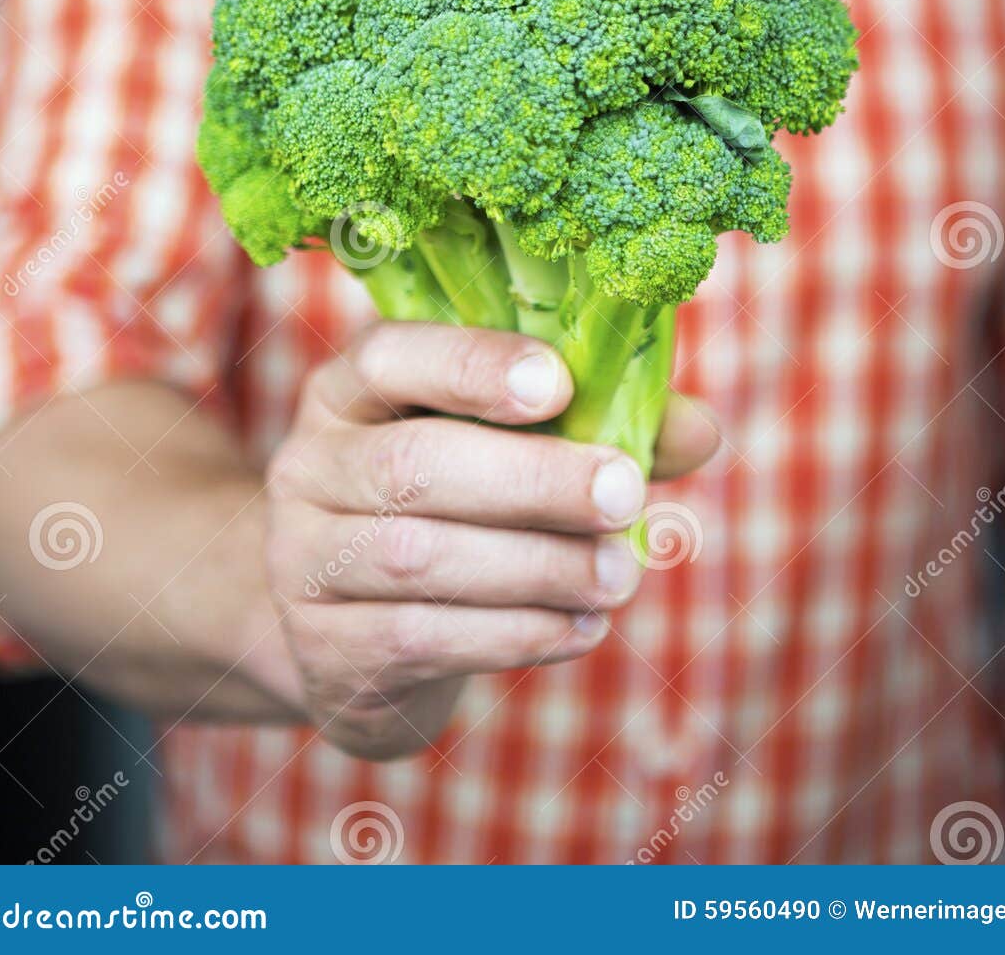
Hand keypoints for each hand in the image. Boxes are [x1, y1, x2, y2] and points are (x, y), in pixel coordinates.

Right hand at [265, 322, 719, 759]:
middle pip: (413, 464)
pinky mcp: (323, 647)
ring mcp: (303, 558)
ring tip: (619, 574)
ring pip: (418, 559)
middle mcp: (309, 463)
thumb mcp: (508, 450)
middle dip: (531, 479)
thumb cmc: (457, 510)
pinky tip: (580, 627)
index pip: (392, 355)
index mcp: (351, 388)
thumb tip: (701, 431)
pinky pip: (421, 637)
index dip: (473, 366)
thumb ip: (598, 427)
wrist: (357, 634)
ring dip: (537, 566)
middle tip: (623, 492)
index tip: (559, 384)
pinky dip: (515, 633)